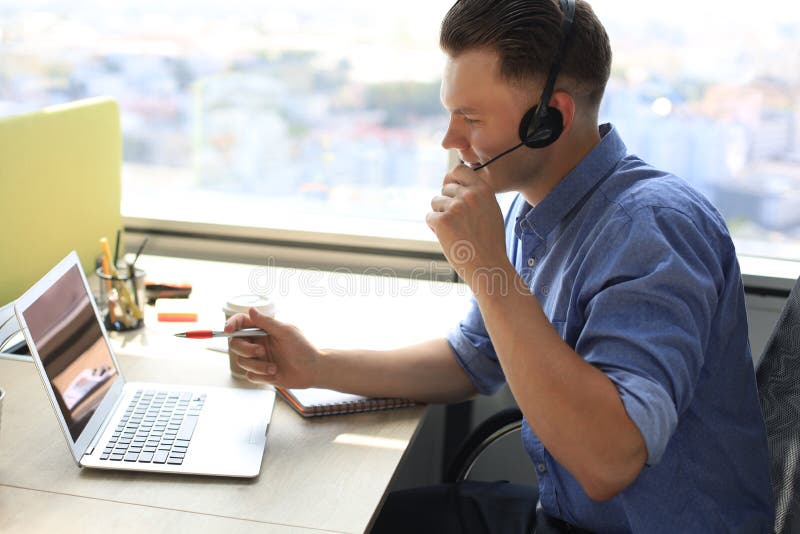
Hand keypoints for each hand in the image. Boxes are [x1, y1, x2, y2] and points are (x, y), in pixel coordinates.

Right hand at [225, 308, 319, 387]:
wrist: (313, 371)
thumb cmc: (304, 349)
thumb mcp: (286, 332)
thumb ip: (266, 322)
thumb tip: (250, 309)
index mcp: (263, 330)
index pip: (241, 323)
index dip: (231, 324)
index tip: (228, 330)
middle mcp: (258, 342)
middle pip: (235, 344)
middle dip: (246, 349)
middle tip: (261, 352)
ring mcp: (259, 358)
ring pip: (242, 361)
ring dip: (257, 366)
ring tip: (274, 367)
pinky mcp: (260, 373)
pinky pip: (249, 375)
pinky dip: (261, 376)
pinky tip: (275, 374)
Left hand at [426, 165, 509, 287]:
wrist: (488, 266)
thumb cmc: (489, 242)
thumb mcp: (491, 210)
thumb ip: (475, 195)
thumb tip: (452, 180)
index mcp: (484, 190)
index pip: (459, 169)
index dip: (452, 179)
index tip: (452, 192)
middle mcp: (470, 195)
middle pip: (445, 188)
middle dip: (446, 203)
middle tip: (458, 222)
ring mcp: (455, 207)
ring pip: (435, 202)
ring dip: (440, 215)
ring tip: (455, 231)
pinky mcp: (442, 221)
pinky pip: (430, 217)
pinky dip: (435, 228)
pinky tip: (449, 238)